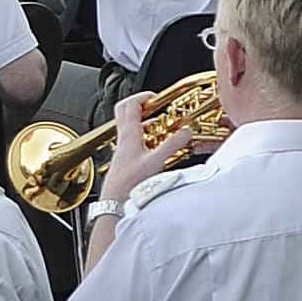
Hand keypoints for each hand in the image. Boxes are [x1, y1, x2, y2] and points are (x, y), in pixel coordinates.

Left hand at [101, 89, 198, 203]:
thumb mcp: (155, 162)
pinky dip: (145, 138)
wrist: (115, 203)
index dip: (144, 97)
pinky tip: (156, 147)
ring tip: (162, 127)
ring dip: (145, 122)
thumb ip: (172, 144)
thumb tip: (186, 131)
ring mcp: (123, 149)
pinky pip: (134, 141)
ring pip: (130, 126)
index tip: (159, 98)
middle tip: (156, 107)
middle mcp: (123, 139)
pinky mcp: (125, 159)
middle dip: (141, 104)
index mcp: (129, 134)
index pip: (131, 104)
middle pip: (125, 111)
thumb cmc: (129, 184)